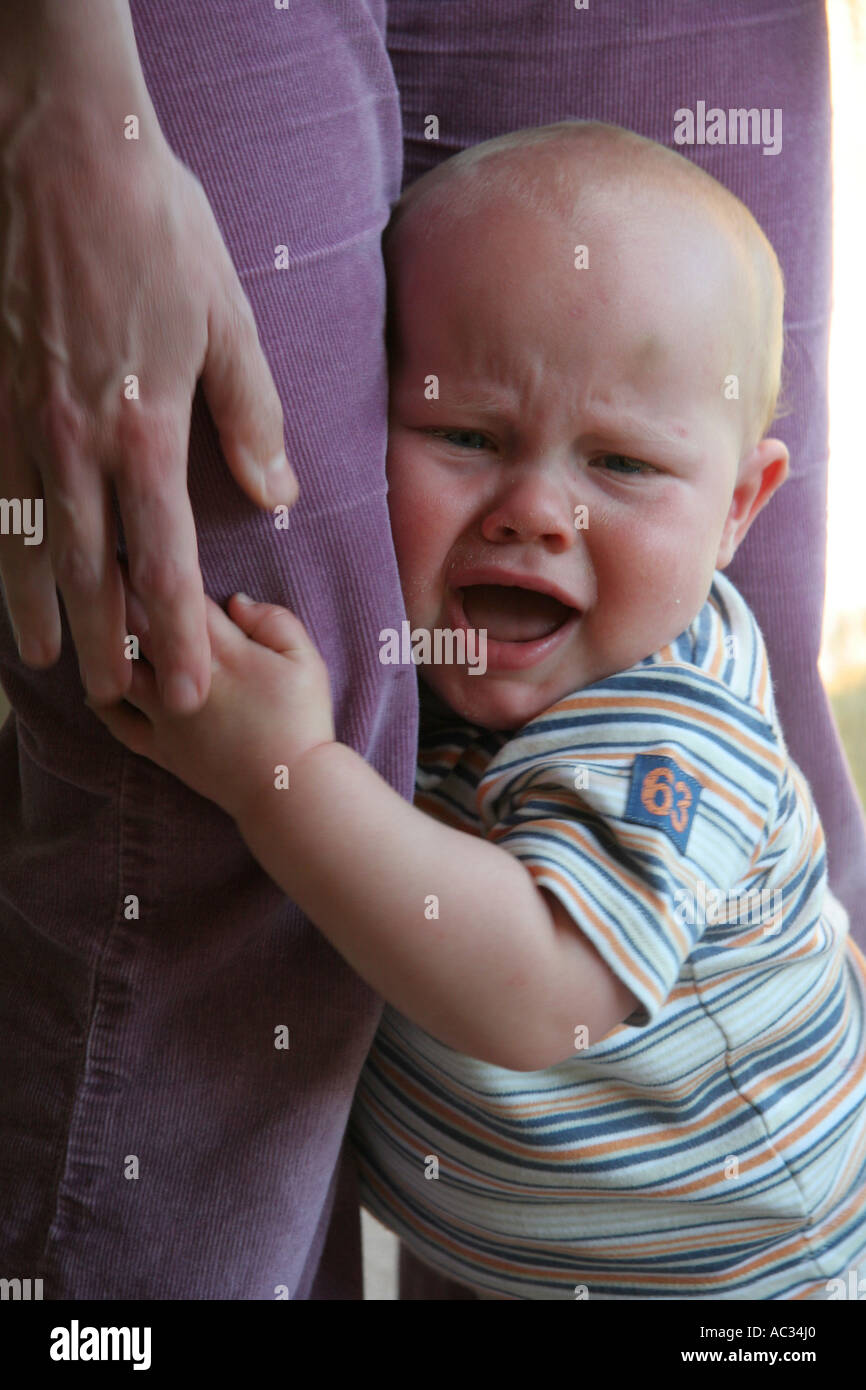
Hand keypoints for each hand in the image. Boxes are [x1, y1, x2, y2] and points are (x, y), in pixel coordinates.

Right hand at [0, 16, 297, 713]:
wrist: (66, 153)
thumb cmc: (160, 231)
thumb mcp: (229, 322)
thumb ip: (251, 419)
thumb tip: (277, 495)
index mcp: (147, 432)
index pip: (164, 561)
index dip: (177, 634)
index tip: (191, 690)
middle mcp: (78, 441)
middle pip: (93, 569)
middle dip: (109, 642)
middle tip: (123, 700)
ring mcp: (24, 418)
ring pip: (27, 537)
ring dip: (39, 605)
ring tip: (49, 659)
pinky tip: (2, 569)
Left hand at [89, 581, 334, 823]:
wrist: (289, 789)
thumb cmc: (303, 721)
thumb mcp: (306, 660)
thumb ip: (273, 619)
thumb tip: (235, 599)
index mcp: (221, 650)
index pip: (176, 595)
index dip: (154, 567)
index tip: (139, 550)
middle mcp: (183, 678)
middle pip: (136, 625)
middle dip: (118, 593)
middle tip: (106, 571)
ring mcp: (165, 715)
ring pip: (117, 668)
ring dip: (104, 642)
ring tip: (97, 621)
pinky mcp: (160, 749)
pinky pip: (117, 722)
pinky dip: (102, 699)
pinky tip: (97, 683)